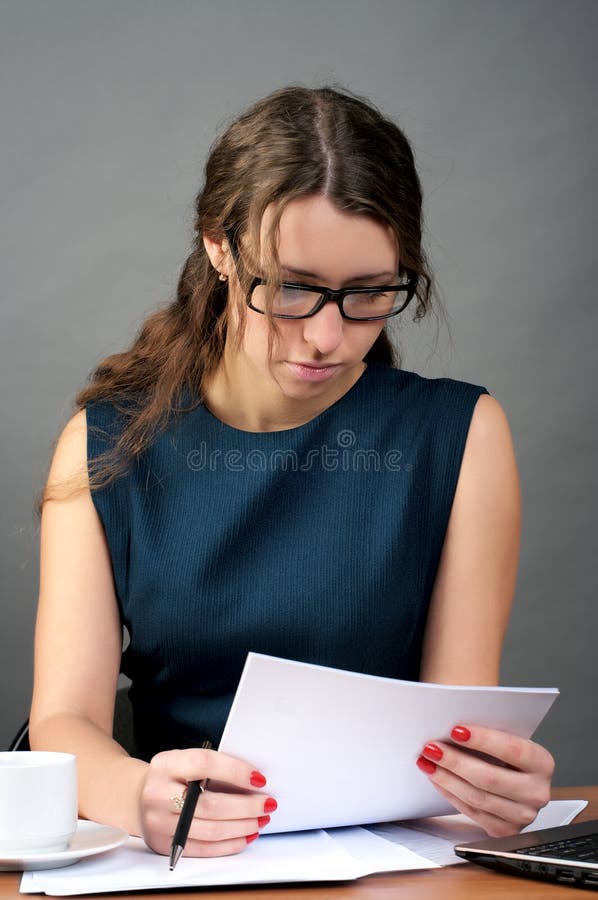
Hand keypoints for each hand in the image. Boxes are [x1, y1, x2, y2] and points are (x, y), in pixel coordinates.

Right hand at [139, 747, 276, 856]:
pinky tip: (246, 835)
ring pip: (210, 830)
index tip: (259, 778)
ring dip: (243, 826)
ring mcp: (159, 822)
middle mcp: (158, 793)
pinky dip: (230, 844)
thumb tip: (253, 779)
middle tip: (268, 803)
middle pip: (210, 804)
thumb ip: (211, 767)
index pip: (204, 764)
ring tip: (261, 819)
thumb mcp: (184, 760)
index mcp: (166, 764)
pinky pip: (204, 849)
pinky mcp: (164, 845)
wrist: (137, 797)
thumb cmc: (172, 776)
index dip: (235, 771)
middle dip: (246, 806)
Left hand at [416, 724, 554, 836]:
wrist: (520, 783)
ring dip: (447, 778)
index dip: (482, 739)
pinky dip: (450, 793)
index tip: (456, 730)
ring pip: (477, 797)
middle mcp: (536, 792)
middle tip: (431, 748)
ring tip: (427, 762)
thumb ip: (490, 733)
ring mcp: (522, 814)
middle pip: (490, 777)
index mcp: (542, 763)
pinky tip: (437, 779)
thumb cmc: (509, 755)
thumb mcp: (509, 738)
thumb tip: (455, 726)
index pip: (512, 749)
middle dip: (455, 761)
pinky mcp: (505, 830)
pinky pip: (472, 812)